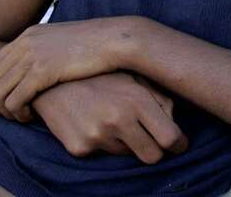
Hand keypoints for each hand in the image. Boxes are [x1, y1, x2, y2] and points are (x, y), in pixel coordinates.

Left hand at [0, 19, 125, 120]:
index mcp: (28, 35)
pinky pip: (14, 100)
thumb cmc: (97, 46)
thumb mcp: (64, 42)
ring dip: (4, 111)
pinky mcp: (42, 71)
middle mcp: (25, 43)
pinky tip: (30, 117)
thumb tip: (37, 68)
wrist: (116, 39)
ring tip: (20, 118)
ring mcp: (32, 56)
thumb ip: (46, 51)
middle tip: (4, 116)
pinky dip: (17, 113)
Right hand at [33, 73, 187, 164]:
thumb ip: (160, 98)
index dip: (178, 144)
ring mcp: (97, 136)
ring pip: (127, 154)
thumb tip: (175, 123)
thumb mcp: (134, 77)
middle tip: (152, 139)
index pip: (169, 137)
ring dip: (126, 142)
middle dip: (156, 150)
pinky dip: (103, 143)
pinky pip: (103, 154)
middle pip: (153, 156)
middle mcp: (118, 120)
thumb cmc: (101, 74)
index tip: (178, 144)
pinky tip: (93, 122)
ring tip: (112, 118)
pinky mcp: (79, 148)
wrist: (51, 77)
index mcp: (136, 100)